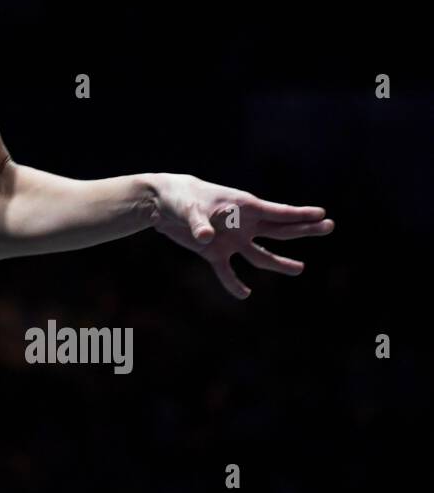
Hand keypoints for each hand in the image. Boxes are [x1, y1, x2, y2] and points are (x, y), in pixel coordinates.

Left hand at [148, 173, 333, 298]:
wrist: (162, 204)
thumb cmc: (181, 198)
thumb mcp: (189, 208)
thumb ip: (199, 223)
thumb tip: (205, 238)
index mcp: (243, 207)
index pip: (278, 212)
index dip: (300, 214)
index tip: (323, 214)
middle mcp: (243, 225)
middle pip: (280, 230)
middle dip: (304, 229)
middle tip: (329, 226)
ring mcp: (231, 240)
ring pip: (260, 255)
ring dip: (278, 262)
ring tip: (299, 268)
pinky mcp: (214, 253)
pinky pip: (228, 272)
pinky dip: (233, 283)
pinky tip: (243, 294)